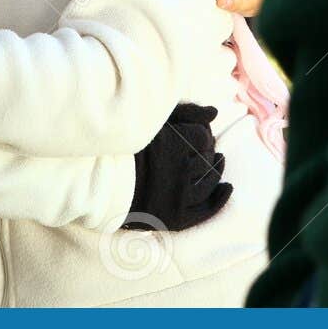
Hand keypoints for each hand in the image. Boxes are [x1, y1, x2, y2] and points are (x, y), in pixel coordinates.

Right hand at [127, 103, 232, 231]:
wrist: (100, 184)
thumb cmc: (124, 148)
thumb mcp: (152, 122)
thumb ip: (184, 112)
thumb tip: (215, 112)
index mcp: (171, 144)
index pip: (203, 136)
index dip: (202, 134)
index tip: (196, 133)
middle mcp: (179, 170)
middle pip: (207, 157)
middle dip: (207, 151)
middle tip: (202, 148)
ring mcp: (179, 196)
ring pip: (210, 181)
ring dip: (216, 170)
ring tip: (217, 162)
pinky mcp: (177, 217)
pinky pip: (208, 208)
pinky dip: (220, 197)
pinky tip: (227, 187)